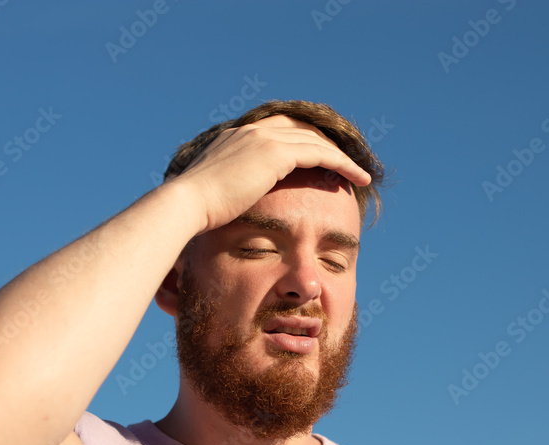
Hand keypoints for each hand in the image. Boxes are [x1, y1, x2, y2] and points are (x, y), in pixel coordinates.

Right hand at [167, 115, 371, 235]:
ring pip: (316, 141)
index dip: (302, 141)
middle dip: (326, 144)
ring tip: (360, 174)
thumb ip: (226, 188)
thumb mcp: (213, 192)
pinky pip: (321, 154)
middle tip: (345, 162)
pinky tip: (357, 179)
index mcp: (236, 137)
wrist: (188, 204)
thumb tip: (227, 204)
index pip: (278, 130)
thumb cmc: (195, 209)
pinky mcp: (276, 153)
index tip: (318, 157)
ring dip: (341, 157)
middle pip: (301, 130)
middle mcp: (252, 131)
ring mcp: (264, 138)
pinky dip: (342, 164)